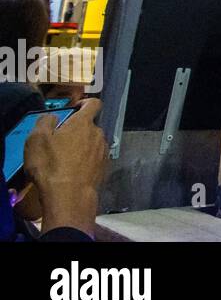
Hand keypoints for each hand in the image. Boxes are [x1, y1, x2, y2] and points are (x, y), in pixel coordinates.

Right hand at [24, 99, 108, 235]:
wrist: (69, 196)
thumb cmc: (51, 165)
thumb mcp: (37, 139)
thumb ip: (45, 121)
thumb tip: (53, 117)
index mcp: (83, 123)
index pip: (93, 103)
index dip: (84, 103)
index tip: (74, 108)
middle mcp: (98, 134)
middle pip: (90, 126)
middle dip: (77, 130)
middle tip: (60, 141)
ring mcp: (103, 151)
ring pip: (92, 142)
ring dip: (82, 146)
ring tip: (64, 159)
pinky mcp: (104, 168)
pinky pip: (94, 158)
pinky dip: (85, 161)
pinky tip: (73, 171)